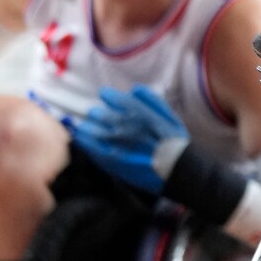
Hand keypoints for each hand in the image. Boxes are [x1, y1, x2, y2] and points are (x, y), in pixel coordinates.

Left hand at [66, 86, 188, 194]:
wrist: (176, 171)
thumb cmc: (174, 143)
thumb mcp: (170, 116)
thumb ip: (151, 99)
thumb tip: (133, 89)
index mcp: (136, 112)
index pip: (109, 96)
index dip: (108, 96)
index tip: (108, 97)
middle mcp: (122, 126)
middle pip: (96, 113)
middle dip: (99, 114)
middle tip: (103, 117)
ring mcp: (113, 144)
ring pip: (87, 129)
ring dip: (90, 127)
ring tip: (93, 129)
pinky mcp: (108, 159)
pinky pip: (87, 146)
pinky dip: (85, 140)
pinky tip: (88, 139)